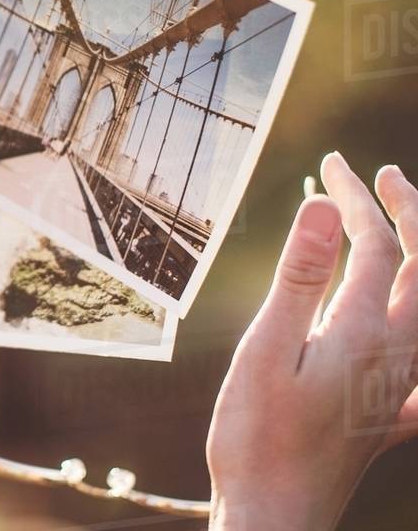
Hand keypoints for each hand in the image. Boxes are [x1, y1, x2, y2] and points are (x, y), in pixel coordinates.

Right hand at [206, 153, 417, 529]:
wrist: (276, 514)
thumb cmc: (258, 437)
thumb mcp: (266, 349)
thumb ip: (300, 277)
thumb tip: (325, 207)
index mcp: (362, 333)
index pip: (375, 245)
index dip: (357, 199)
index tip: (332, 165)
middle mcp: (394, 355)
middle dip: (408, 213)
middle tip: (382, 174)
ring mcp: (398, 388)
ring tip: (405, 228)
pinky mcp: (390, 417)